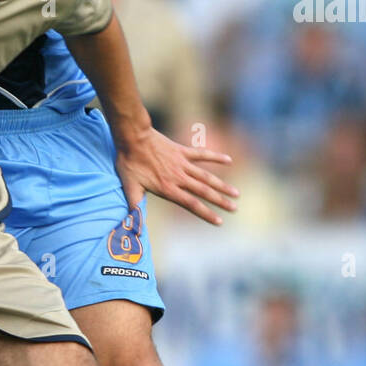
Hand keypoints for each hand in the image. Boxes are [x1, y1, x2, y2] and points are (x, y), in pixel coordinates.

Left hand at [114, 127, 237, 225]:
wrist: (133, 137)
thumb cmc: (129, 163)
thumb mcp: (130, 187)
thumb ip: (135, 207)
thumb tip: (133, 228)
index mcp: (168, 188)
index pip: (191, 204)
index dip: (206, 213)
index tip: (220, 222)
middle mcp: (179, 177)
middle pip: (204, 191)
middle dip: (220, 201)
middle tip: (235, 208)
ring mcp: (182, 163)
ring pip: (206, 176)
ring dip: (222, 185)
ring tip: (236, 193)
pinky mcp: (182, 151)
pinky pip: (202, 154)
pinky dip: (215, 157)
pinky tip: (229, 160)